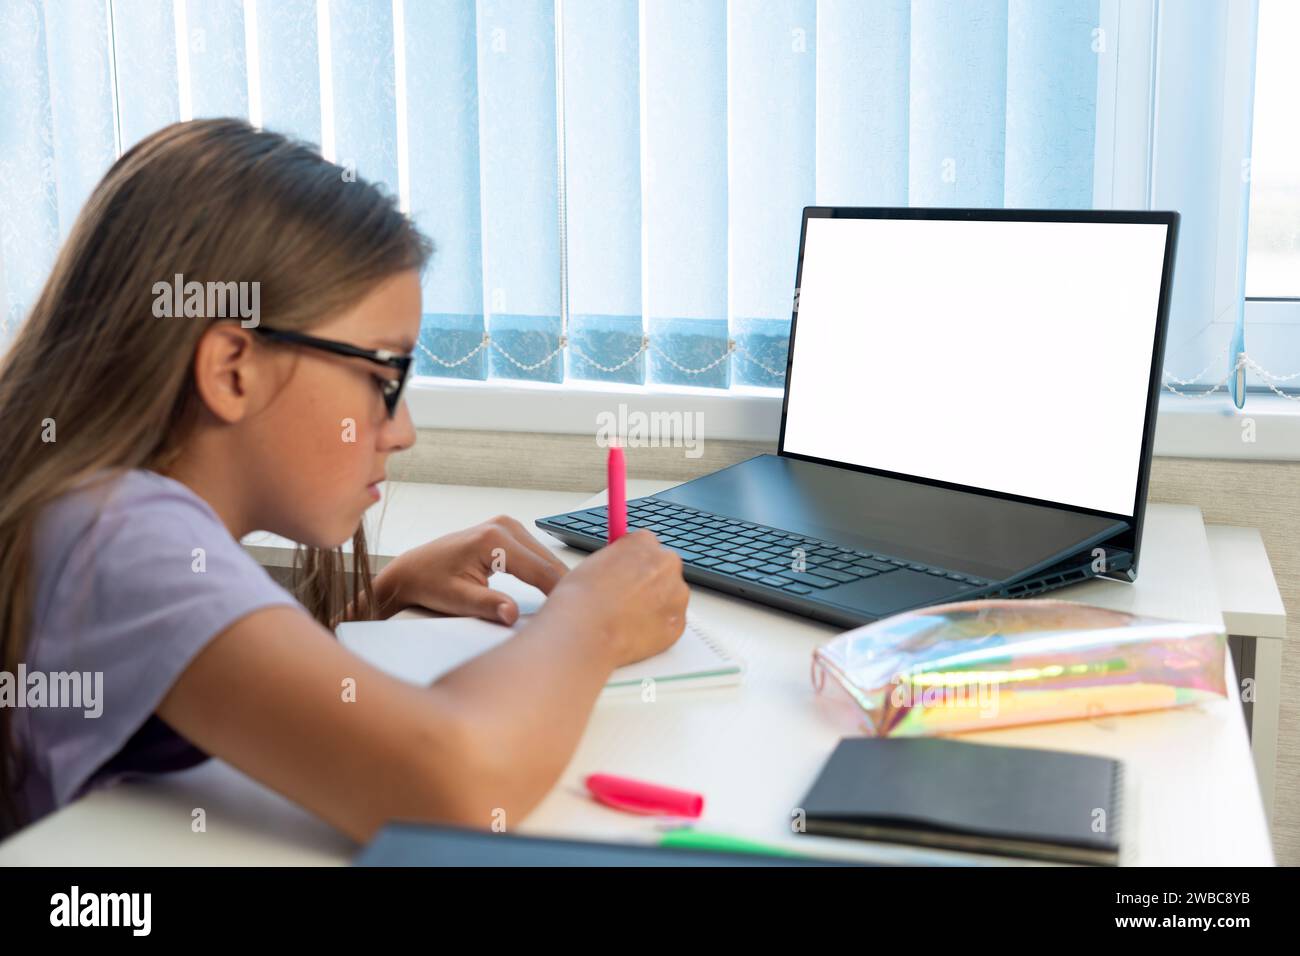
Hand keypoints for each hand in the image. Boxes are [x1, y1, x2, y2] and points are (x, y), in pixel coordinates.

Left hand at [377, 516, 569, 623]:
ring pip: (547, 558)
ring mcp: (508, 526)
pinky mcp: (509, 532)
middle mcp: (504, 526)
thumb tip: (512, 615)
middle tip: (579, 616)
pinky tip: (551, 592)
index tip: (574, 615)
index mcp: (493, 540)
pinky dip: (546, 574)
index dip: (560, 594)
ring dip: (557, 581)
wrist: (413, 570)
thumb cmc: (429, 583)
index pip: (540, 571)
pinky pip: (537, 555)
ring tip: (568, 608)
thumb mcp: (456, 599)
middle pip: (549, 562)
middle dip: (563, 588)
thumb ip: (487, 605)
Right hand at [539, 530, 689, 666]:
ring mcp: (677, 594)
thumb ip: (614, 560)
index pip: (646, 546)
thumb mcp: (592, 563)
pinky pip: (671, 623)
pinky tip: (634, 633)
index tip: (627, 573)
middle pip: (664, 569)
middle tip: (627, 598)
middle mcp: (666, 563)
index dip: (634, 563)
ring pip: (671, 597)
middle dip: (649, 582)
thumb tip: (616, 566)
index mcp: (643, 542)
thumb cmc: (581, 599)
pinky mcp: (678, 623)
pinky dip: (658, 629)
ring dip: (655, 605)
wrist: (586, 633)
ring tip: (625, 619)